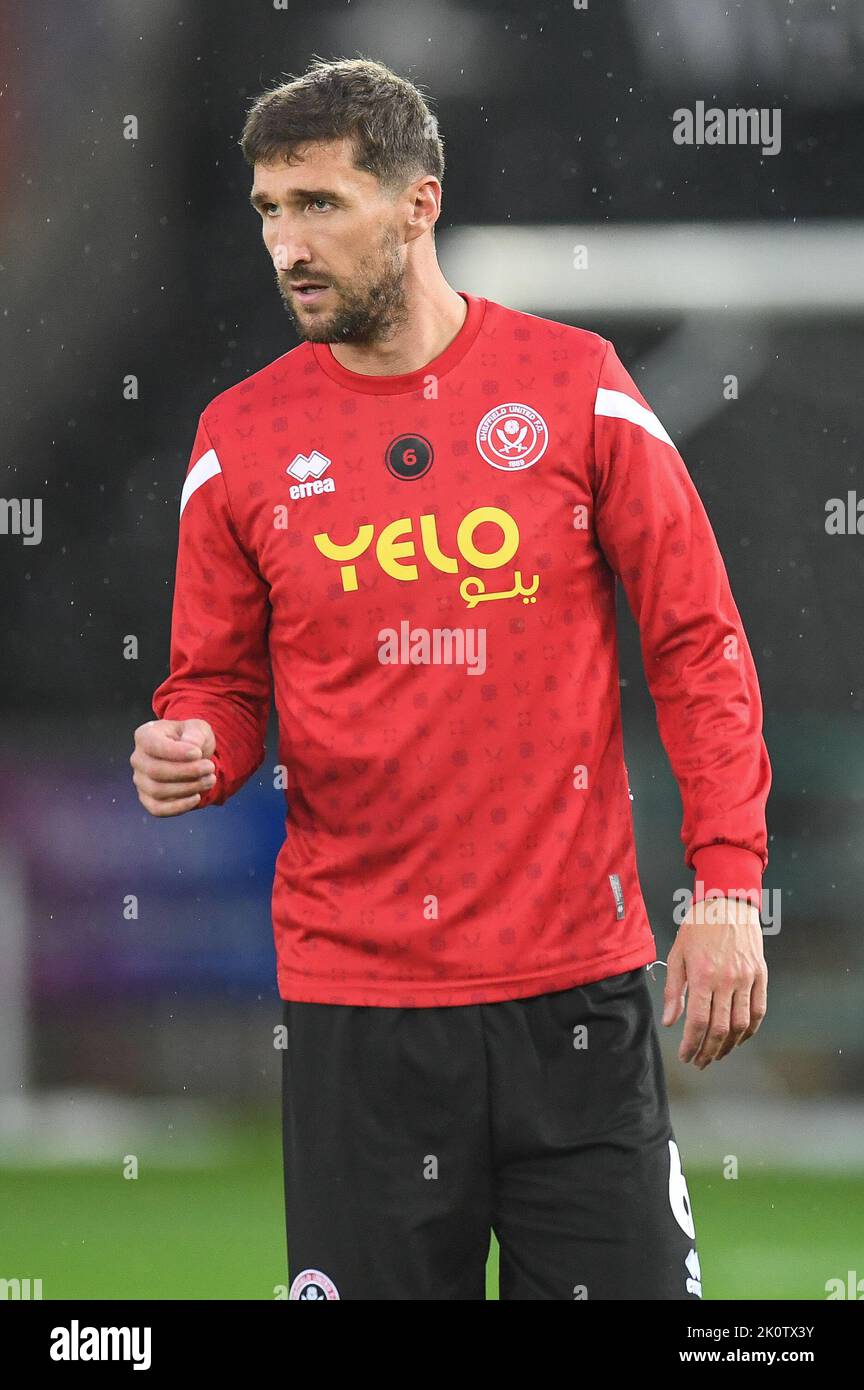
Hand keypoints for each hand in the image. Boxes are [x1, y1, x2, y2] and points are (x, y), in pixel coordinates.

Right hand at [131, 718, 216, 816]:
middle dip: (187, 772)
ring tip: (210, 780)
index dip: (175, 752)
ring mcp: (140, 781)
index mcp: (144, 736)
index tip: (198, 753)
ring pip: (158, 791)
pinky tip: (196, 797)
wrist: (192, 756)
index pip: (153, 745)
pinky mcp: (148, 799)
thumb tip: (191, 746)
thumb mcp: (197, 728)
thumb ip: (194, 734)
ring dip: (187, 788)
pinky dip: (178, 806)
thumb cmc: (191, 739)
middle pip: (155, 771)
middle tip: (210, 768)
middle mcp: (138, 759)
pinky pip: (158, 809)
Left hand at [662, 894, 766, 1068]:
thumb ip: (673, 990)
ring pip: (741, 1024)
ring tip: (716, 1054)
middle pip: (721, 1028)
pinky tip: (738, 1038)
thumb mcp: (677, 954)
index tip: (685, 1056)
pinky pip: (758, 1011)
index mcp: (703, 975)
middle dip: (708, 1051)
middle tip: (699, 1062)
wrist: (727, 901)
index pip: (698, 1021)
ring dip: (729, 1045)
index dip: (691, 1044)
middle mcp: (727, 979)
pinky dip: (750, 1030)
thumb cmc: (698, 926)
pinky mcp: (760, 975)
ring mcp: (747, 978)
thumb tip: (670, 1021)